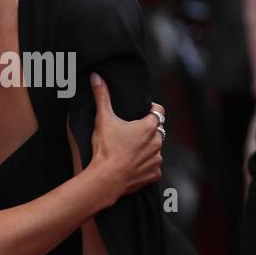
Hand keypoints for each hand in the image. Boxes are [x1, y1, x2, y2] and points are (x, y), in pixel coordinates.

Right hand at [80, 73, 163, 203]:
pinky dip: (146, 166)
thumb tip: (96, 77)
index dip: (151, 109)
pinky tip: (133, 166)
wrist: (107, 177)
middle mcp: (157, 142)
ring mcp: (156, 159)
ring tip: (130, 151)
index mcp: (148, 126)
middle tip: (131, 133)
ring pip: (156, 149)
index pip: (159, 110)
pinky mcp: (153, 174)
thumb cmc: (106, 148)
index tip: (142, 112)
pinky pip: (153, 167)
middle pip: (158, 130)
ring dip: (147, 149)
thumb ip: (102, 96)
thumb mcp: (103, 119)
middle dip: (148, 130)